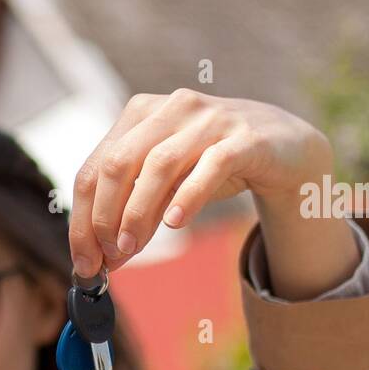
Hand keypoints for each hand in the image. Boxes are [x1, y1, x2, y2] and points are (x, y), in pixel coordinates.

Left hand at [67, 89, 334, 276]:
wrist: (286, 148)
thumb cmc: (216, 166)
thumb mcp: (169, 186)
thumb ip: (137, 212)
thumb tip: (104, 258)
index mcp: (140, 115)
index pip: (95, 169)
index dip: (82, 218)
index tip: (83, 260)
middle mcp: (170, 109)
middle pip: (118, 164)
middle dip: (104, 217)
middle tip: (108, 257)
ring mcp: (209, 118)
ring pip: (159, 165)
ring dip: (137, 212)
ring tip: (129, 248)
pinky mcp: (245, 137)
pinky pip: (211, 166)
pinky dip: (188, 196)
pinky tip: (174, 223)